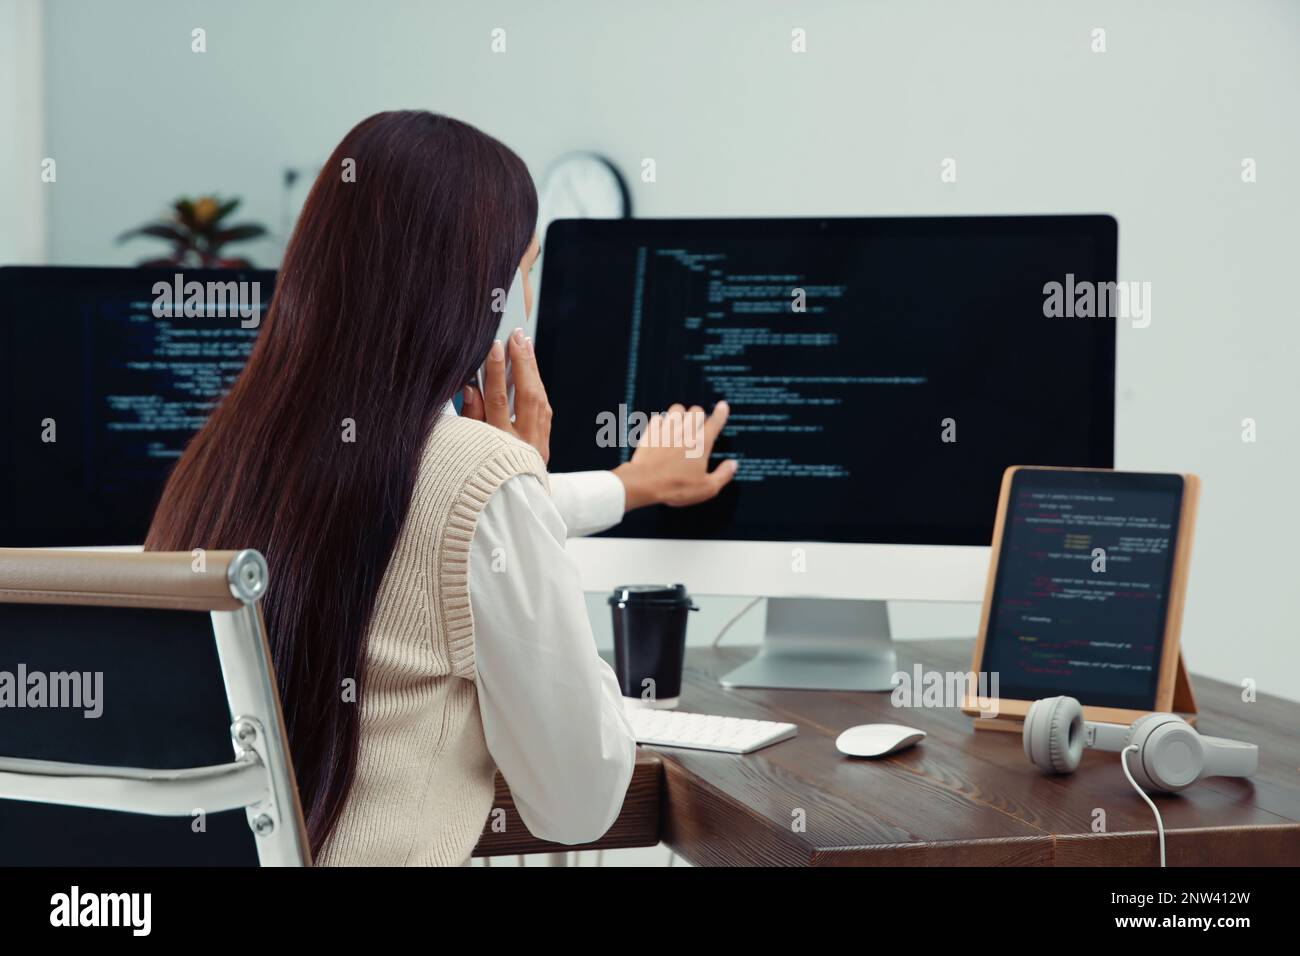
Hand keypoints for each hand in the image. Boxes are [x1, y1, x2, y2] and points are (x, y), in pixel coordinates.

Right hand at [462, 328, 551, 464]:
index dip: (497, 373)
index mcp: (499, 445)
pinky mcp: (544, 444)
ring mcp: (537, 445)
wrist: (507, 505)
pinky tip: (531, 370)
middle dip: (523, 363)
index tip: (495, 347)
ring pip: (540, 401)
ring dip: (533, 370)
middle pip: (527, 397)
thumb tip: (471, 386)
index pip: (498, 401)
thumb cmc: (478, 473)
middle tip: (518, 336)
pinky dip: (538, 387)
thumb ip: (470, 416)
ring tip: (525, 345)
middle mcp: (522, 445)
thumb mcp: (468, 445)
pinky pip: (544, 409)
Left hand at [613, 402, 737, 510]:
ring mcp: (667, 430)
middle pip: (696, 411)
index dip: (721, 413)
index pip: (715, 422)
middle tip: (698, 427)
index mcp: (701, 444)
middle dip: (699, 416)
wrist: (644, 483)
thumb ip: (723, 475)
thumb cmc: (676, 487)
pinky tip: (662, 431)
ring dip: (681, 414)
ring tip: (680, 425)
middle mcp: (685, 432)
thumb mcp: (706, 488)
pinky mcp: (651, 432)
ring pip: (677, 409)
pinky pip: (659, 418)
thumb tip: (733, 464)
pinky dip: (662, 422)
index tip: (722, 406)